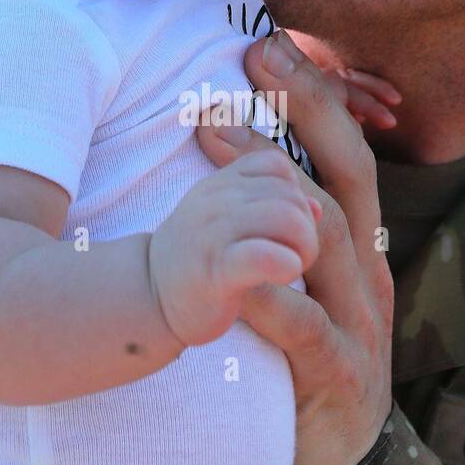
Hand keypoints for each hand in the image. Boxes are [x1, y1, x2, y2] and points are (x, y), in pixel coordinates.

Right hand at [149, 148, 321, 346]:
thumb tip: (316, 206)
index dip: (295, 196)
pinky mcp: (216, 271)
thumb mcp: (231, 221)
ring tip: (292, 266)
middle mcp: (216, 200)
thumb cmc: (199, 260)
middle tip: (297, 256)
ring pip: (286, 219)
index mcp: (221, 184)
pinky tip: (283, 275)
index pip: (277, 166)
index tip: (286, 229)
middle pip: (290, 196)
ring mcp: (213, 234)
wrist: (148, 298)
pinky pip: (264, 256)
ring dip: (303, 247)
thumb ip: (271, 206)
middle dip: (307, 228)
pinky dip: (287, 264)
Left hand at [195, 29, 393, 464]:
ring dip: (272, 185)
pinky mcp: (339, 378)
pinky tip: (238, 270)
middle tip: (250, 60)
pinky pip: (306, 329)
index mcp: (358, 255)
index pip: (347, 161)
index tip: (264, 53)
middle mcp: (366, 278)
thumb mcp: (304, 297)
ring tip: (214, 135)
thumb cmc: (304, 374)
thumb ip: (282, 242)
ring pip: (325, 240)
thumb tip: (239, 170)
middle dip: (304, 113)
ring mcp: (359, 327)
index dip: (314, 104)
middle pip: (343, 179)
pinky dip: (274, 296)